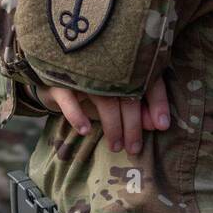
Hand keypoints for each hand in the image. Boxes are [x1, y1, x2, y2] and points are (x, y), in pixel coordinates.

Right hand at [34, 77, 171, 156]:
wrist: (50, 69)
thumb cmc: (92, 83)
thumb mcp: (116, 94)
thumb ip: (138, 106)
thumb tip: (156, 125)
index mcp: (124, 63)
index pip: (148, 79)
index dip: (158, 102)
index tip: (162, 127)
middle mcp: (105, 64)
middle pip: (126, 95)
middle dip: (133, 125)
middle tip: (134, 149)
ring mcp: (81, 71)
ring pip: (103, 99)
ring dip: (112, 126)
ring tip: (115, 147)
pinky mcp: (58, 79)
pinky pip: (69, 98)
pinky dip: (78, 115)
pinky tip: (85, 130)